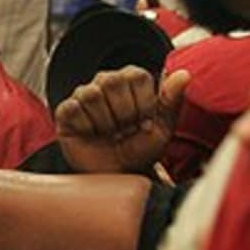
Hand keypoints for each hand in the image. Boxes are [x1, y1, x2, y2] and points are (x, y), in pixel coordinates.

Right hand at [55, 67, 188, 173]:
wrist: (116, 175)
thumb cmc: (139, 151)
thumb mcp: (163, 129)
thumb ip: (172, 100)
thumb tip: (184, 74)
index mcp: (131, 80)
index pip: (136, 76)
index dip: (142, 103)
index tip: (143, 122)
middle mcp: (106, 82)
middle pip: (111, 81)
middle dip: (123, 113)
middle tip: (124, 130)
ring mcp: (83, 95)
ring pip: (91, 95)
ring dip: (105, 123)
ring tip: (108, 134)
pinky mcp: (66, 110)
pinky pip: (74, 109)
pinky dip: (86, 127)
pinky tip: (91, 134)